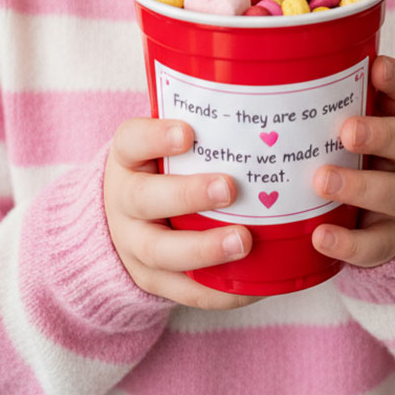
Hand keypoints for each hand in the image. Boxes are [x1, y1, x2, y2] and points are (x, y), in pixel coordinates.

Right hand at [104, 118, 259, 308]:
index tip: (188, 133)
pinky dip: (218, 292)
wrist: (123, 219)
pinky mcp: (152, 280)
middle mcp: (123, 202)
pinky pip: (183, 292)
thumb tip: (271, 102)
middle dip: (188, 195)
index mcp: (127, 159)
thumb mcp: (165, 143)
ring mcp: (133, 246)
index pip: (132, 142)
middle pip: (145, 200)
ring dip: (204, 249)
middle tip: (230, 188)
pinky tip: (254, 284)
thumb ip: (203, 126)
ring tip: (244, 241)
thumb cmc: (164, 168)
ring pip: (160, 252)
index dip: (157, 138)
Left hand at [311, 56, 394, 267]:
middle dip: (380, 132)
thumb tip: (220, 68)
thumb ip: (294, 102)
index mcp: (386, 117)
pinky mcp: (387, 237)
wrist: (352, 219)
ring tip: (321, 182)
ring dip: (360, 186)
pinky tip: (320, 236)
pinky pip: (376, 243)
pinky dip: (350, 242)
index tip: (377, 67)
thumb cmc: (322, 153)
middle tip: (345, 131)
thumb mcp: (317, 124)